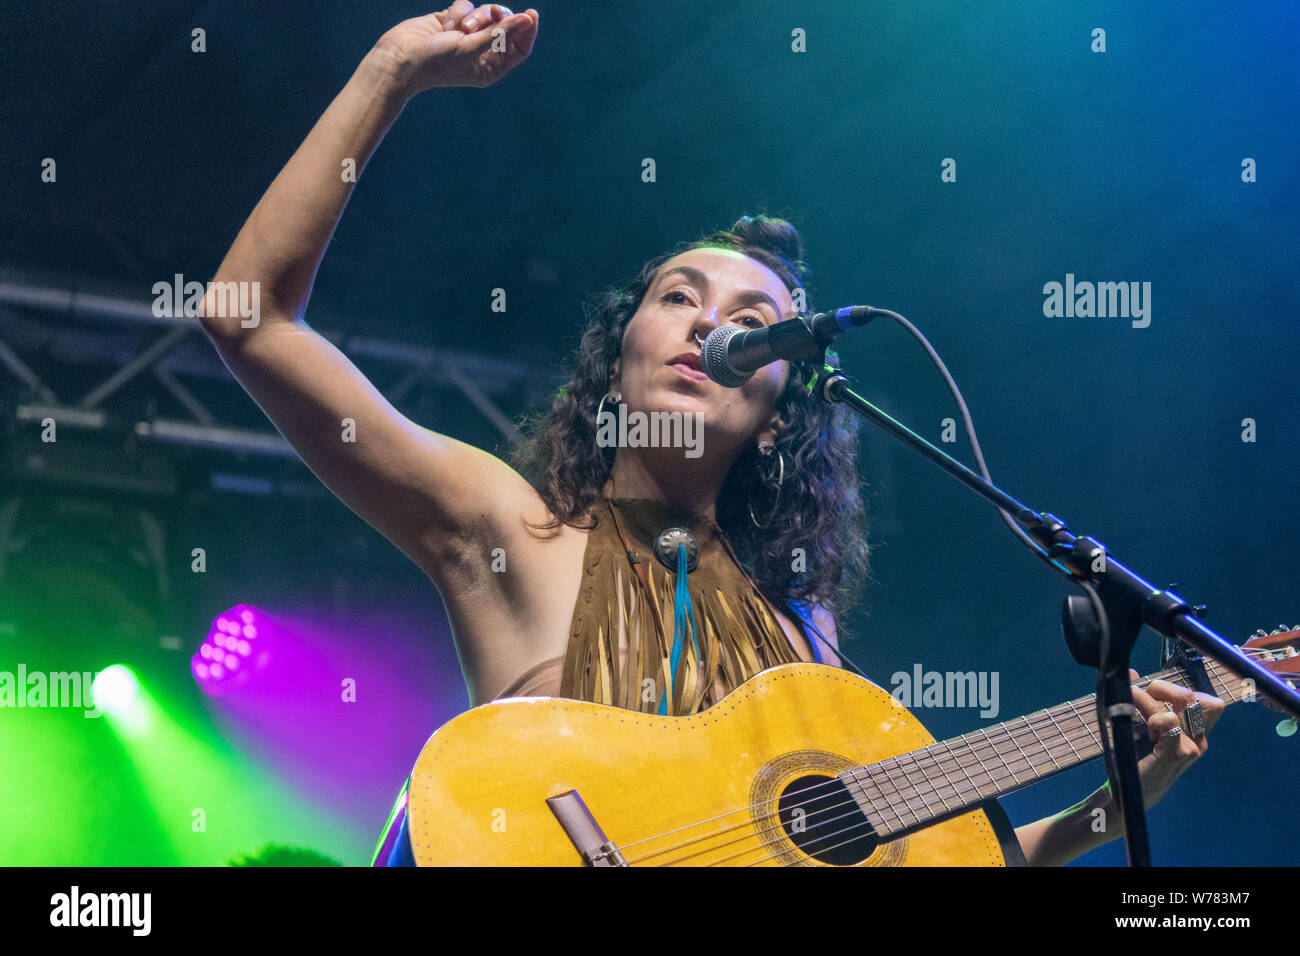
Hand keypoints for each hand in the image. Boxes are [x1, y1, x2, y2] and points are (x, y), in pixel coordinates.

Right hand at [372, 3, 538, 95]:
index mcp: (491, 68)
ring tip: (458, 28)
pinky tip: (445, 24)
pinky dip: (458, 11)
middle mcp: (482, 52)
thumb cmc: (437, 62)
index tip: (531, 14)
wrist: (400, 58)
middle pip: (506, 26)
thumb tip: (527, 19)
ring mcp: (468, 36)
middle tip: (493, 13)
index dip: (527, 31)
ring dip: (475, 16)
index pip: (520, 48)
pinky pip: (467, 5)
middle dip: (498, 18)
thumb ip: (501, 33)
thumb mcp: (472, 48)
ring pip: (486, 13)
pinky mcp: (453, 21)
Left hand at [1118, 669, 1224, 811]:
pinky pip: (1172, 725)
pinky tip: (1147, 727)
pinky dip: (1156, 718)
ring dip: (1152, 702)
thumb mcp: (1140, 725)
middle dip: (1168, 689)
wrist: (1129, 792)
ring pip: (1181, 707)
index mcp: (1195, 732)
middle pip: (1200, 699)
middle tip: (1143, 696)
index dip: (1179, 689)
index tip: (1152, 693)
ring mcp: (1191, 748)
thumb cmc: (1136, 757)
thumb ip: (1139, 698)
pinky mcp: (1175, 754)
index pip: (1206, 700)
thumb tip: (1129, 672)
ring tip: (1137, 713)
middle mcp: (1199, 739)